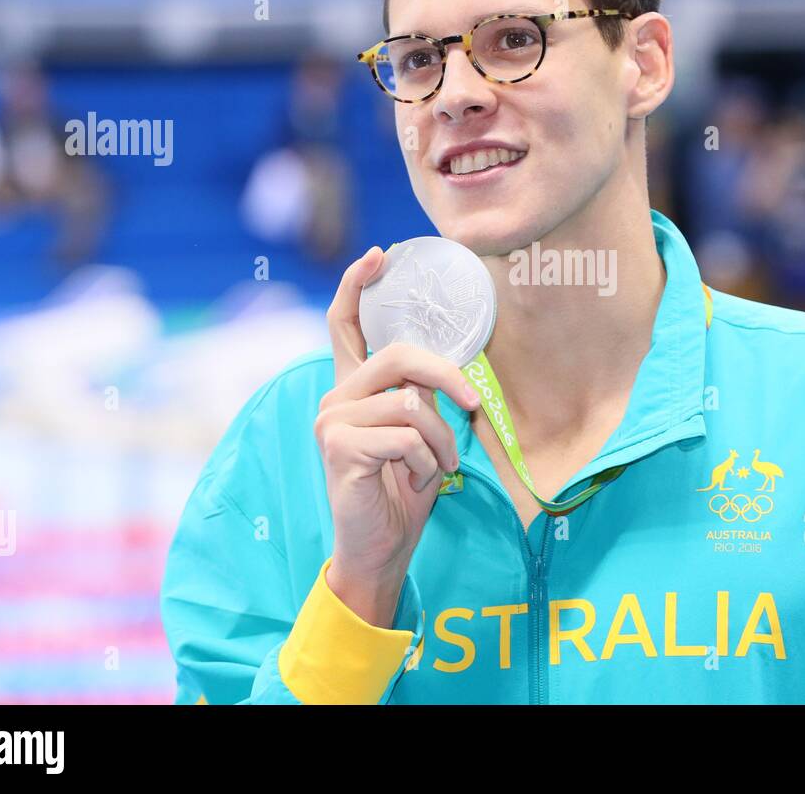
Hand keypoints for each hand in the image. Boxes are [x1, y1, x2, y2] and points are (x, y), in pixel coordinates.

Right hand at [314, 246, 481, 624]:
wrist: (380, 548)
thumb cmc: (402, 491)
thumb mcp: (420, 434)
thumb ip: (420, 396)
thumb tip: (447, 372)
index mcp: (353, 389)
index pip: (345, 325)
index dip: (357, 285)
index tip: (379, 255)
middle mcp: (335, 397)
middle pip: (398, 356)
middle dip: (447, 376)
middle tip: (472, 404)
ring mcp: (331, 420)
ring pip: (412, 403)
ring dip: (441, 441)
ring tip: (433, 467)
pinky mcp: (338, 446)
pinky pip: (408, 436)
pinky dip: (427, 461)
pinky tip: (415, 481)